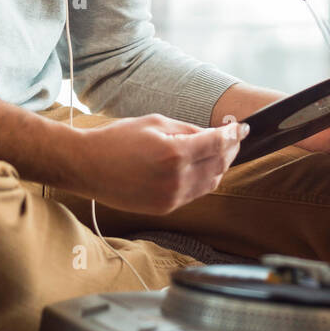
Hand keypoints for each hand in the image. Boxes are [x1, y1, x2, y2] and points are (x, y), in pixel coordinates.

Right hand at [68, 113, 248, 213]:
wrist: (87, 167)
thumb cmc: (117, 139)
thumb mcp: (155, 122)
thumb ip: (188, 130)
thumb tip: (214, 135)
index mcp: (174, 153)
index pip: (218, 144)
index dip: (234, 134)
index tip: (242, 127)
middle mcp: (176, 179)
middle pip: (220, 165)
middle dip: (230, 149)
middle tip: (233, 137)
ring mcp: (171, 198)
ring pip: (211, 183)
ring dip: (220, 166)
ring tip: (220, 151)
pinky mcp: (164, 208)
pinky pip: (195, 194)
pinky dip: (204, 179)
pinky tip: (200, 166)